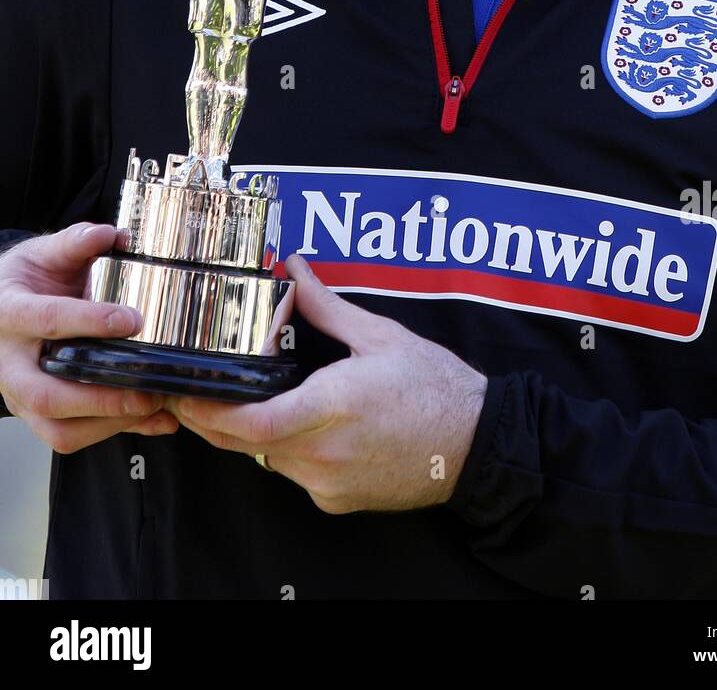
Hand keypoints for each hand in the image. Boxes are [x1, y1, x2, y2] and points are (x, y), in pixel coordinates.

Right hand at [0, 223, 178, 451]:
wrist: (3, 307)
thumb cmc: (27, 281)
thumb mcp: (44, 254)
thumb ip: (75, 243)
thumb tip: (110, 234)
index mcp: (10, 314)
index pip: (46, 320)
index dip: (88, 321)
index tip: (132, 320)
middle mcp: (9, 363)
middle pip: (46, 393)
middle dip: (100, 397)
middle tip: (147, 388)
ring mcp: (20, 395)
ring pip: (56, 428)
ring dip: (108, 423)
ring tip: (153, 405)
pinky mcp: (37, 414)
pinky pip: (70, 436)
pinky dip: (114, 432)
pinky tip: (151, 420)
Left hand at [166, 255, 487, 512]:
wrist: (475, 444)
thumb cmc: (435, 387)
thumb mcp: (379, 335)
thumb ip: (325, 305)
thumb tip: (293, 269)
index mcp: (332, 406)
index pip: (251, 423)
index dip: (210, 412)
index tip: (187, 392)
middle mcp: (325, 453)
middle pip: (245, 443)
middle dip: (214, 419)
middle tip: (196, 392)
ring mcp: (329, 483)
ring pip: (268, 458)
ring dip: (254, 431)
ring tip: (257, 396)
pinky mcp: (337, 500)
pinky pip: (295, 473)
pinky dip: (287, 448)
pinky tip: (306, 422)